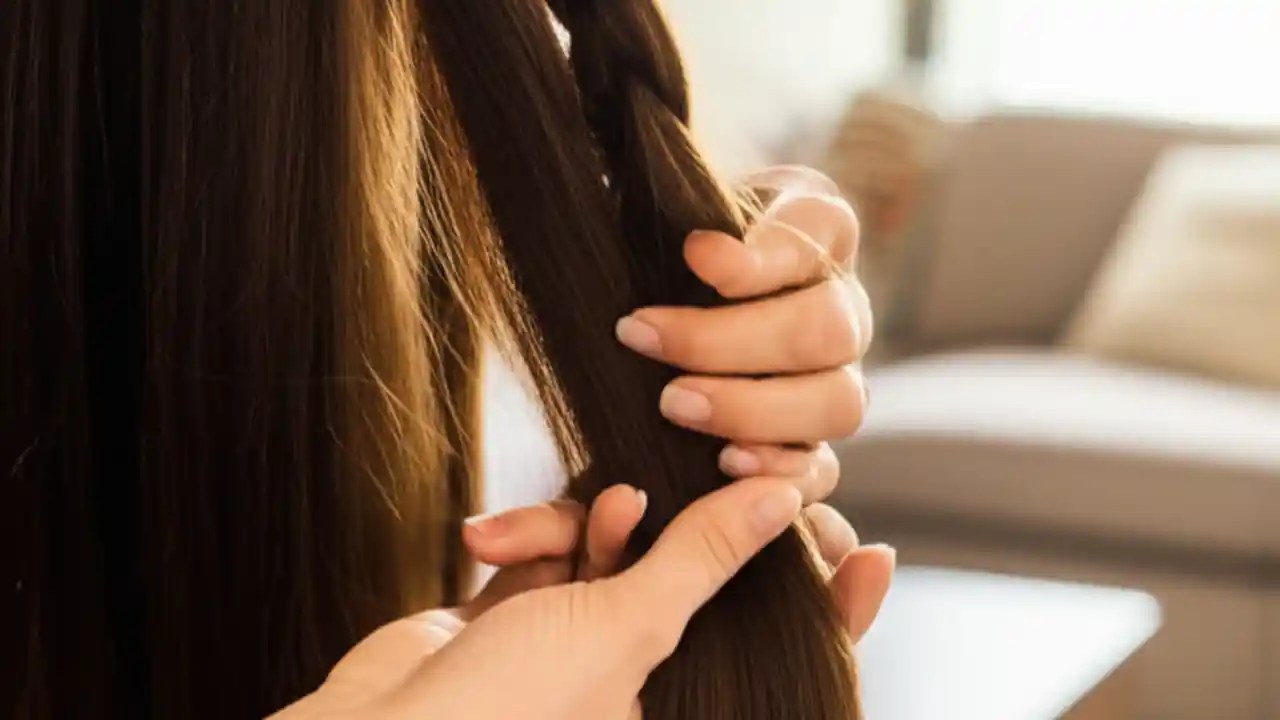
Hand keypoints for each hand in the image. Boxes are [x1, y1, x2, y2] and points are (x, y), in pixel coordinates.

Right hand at [272, 481, 893, 718]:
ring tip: (587, 522)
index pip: (779, 643)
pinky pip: (548, 552)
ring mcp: (571, 644)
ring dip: (593, 524)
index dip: (811, 587)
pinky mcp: (514, 617)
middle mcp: (633, 677)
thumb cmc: (509, 716)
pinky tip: (504, 537)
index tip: (829, 520)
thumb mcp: (627, 631)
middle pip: (688, 579)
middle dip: (674, 529)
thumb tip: (781, 498)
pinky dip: (535, 534)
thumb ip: (702, 560)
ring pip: (612, 551)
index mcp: (682, 705)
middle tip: (676, 484)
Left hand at [615, 165, 869, 489]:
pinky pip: (825, 468)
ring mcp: (840, 378)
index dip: (758, 257)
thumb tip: (703, 250)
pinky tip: (722, 461)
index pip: (813, 237)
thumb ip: (691, 213)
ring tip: (673, 403)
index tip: (691, 252)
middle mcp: (844, 306)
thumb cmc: (676, 240)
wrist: (667, 297)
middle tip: (644, 338)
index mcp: (821, 230)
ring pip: (839, 404)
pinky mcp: (818, 441)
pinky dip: (779, 470)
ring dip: (751, 409)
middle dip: (729, 341)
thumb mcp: (683, 206)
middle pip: (827, 330)